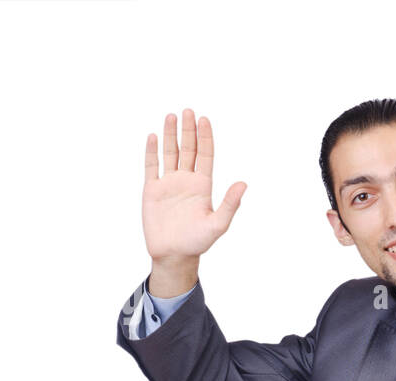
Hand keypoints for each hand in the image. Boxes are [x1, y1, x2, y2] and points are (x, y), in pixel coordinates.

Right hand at [142, 108, 245, 294]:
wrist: (173, 255)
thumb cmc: (198, 242)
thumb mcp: (218, 224)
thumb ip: (230, 204)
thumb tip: (243, 184)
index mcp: (203, 186)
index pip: (205, 155)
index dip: (205, 137)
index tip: (204, 119)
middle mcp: (186, 180)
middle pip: (188, 149)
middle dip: (188, 130)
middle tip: (188, 110)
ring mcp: (169, 184)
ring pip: (170, 153)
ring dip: (170, 135)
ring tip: (171, 116)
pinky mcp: (152, 190)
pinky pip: (152, 166)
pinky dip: (152, 151)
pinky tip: (152, 136)